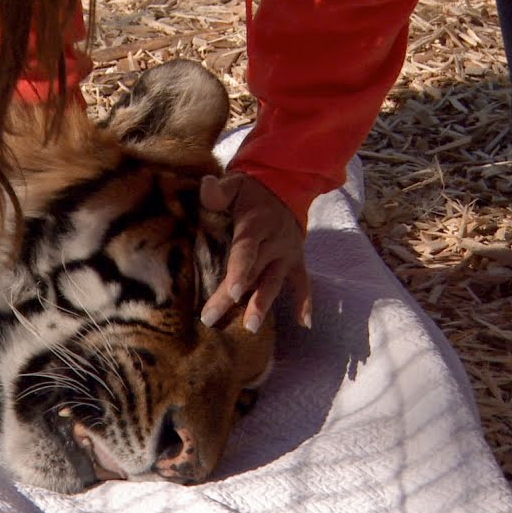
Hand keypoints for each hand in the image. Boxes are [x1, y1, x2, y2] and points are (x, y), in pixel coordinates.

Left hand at [198, 172, 310, 333]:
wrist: (285, 187)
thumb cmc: (251, 191)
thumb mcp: (235, 184)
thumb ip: (219, 191)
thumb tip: (206, 185)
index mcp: (256, 224)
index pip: (246, 250)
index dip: (239, 271)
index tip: (232, 293)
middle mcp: (274, 242)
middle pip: (252, 273)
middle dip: (232, 298)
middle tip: (211, 320)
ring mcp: (287, 254)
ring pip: (273, 283)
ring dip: (262, 305)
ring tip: (251, 328)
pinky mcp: (297, 261)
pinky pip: (303, 283)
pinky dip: (305, 302)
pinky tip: (304, 324)